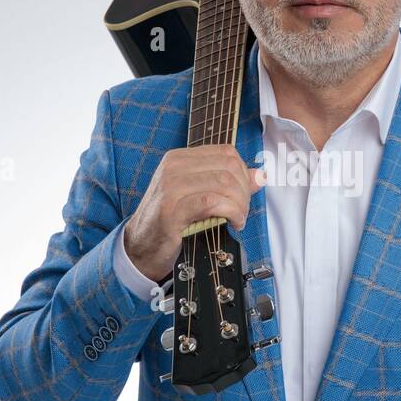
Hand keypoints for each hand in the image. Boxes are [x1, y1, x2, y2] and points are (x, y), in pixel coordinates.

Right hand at [122, 145, 265, 282]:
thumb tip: (259, 175)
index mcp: (179, 158)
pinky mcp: (172, 209)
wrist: (141, 247)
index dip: (243, 174)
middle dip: (244, 192)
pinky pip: (212, 202)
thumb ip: (228, 183)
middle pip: (228, 167)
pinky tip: (233, 223)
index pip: (226, 153)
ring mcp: (170, 186)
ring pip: (224, 183)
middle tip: (242, 211)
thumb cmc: (171, 222)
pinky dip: (231, 212)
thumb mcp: (199, 195)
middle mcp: (173, 167)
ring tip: (237, 219)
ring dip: (240, 205)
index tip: (243, 195)